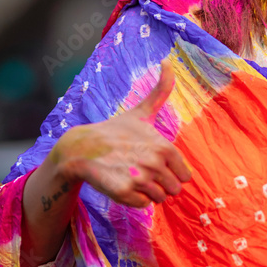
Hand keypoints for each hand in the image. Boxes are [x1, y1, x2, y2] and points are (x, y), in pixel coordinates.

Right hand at [53, 60, 192, 207]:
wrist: (82, 149)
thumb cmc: (115, 131)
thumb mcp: (141, 112)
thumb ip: (161, 89)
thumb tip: (168, 60)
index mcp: (165, 147)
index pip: (184, 176)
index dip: (170, 172)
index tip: (154, 163)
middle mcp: (155, 164)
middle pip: (172, 190)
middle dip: (159, 184)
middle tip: (140, 170)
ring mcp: (139, 180)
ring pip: (158, 199)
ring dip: (146, 192)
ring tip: (130, 175)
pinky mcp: (125, 194)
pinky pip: (142, 206)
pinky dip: (133, 199)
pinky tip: (121, 183)